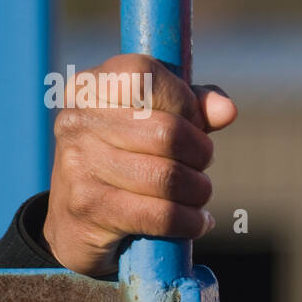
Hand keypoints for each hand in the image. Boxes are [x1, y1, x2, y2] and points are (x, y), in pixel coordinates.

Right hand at [43, 53, 237, 276]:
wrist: (75, 228)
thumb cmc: (126, 163)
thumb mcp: (153, 124)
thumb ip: (192, 108)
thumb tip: (226, 109)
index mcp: (89, 88)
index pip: (144, 74)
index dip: (183, 100)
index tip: (195, 123)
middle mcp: (77, 121)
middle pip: (167, 131)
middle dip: (200, 153)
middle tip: (200, 165)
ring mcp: (78, 165)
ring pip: (169, 176)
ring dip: (199, 190)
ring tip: (197, 193)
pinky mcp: (90, 209)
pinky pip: (163, 214)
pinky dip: (191, 221)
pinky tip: (196, 221)